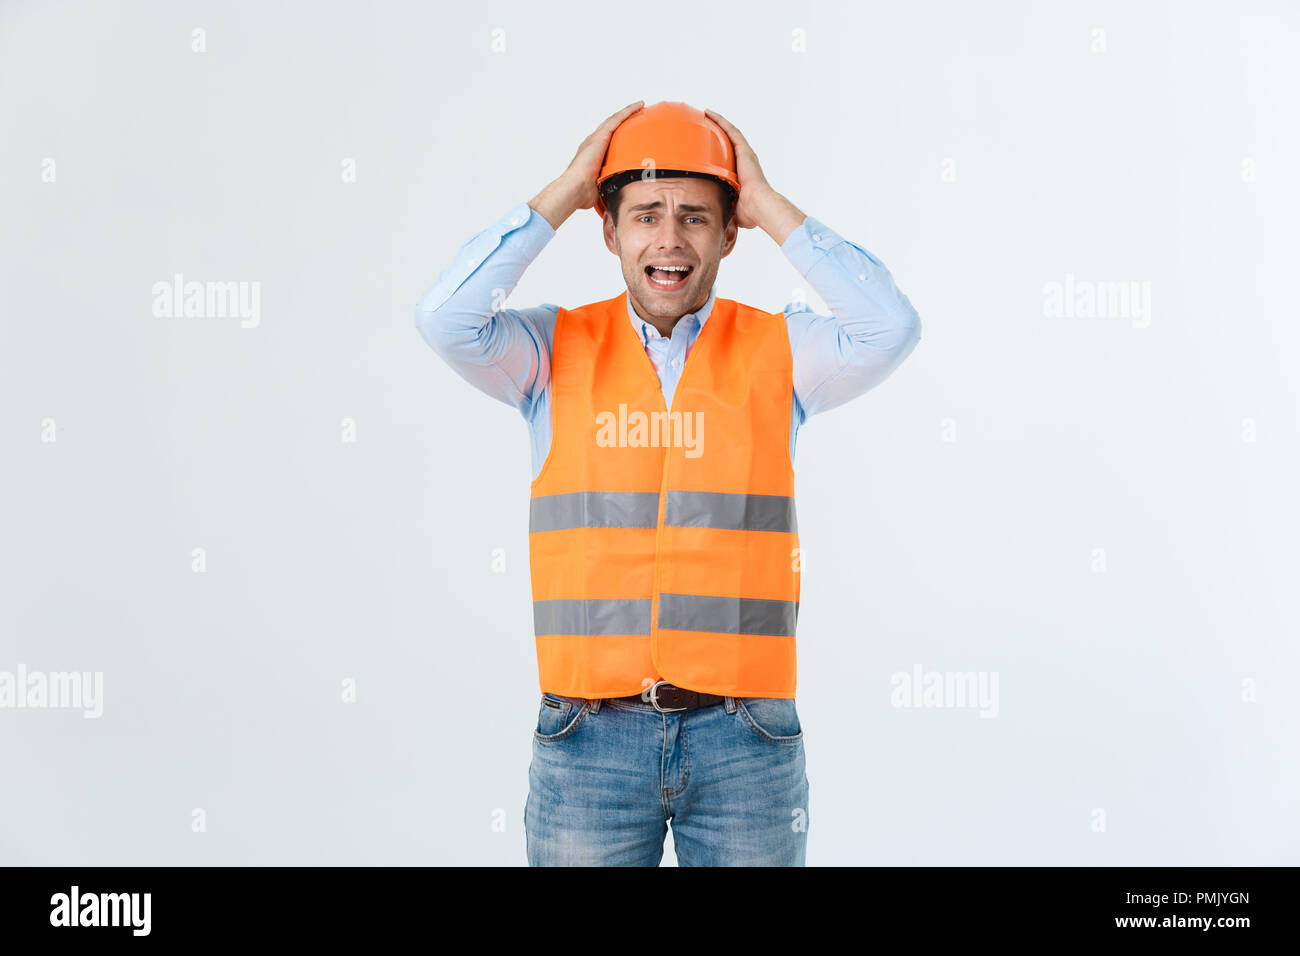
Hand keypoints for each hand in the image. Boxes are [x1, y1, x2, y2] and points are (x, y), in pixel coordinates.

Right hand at [546, 101, 644, 216]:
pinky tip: (639, 105)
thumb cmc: (583, 194)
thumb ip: (607, 188)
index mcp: (591, 156)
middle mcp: (592, 144)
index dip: (616, 136)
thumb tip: (615, 200)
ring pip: (615, 120)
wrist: (574, 189)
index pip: (606, 142)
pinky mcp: (601, 136)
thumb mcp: (600, 189)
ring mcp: (595, 139)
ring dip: (628, 113)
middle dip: (623, 121)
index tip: (627, 134)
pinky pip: (617, 119)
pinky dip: (629, 111)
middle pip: (610, 128)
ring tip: (641, 107)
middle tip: (637, 115)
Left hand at [705, 108, 804, 243]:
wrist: (759, 207)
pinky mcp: (743, 150)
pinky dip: (720, 121)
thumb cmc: (749, 212)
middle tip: (705, 123)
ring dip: (718, 122)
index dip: (720, 148)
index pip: (729, 157)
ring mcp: (745, 154)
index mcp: (743, 173)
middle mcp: (746, 160)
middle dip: (718, 131)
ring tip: (705, 114)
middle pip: (730, 141)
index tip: (710, 143)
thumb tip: (717, 214)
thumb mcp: (732, 206)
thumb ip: (725, 206)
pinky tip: (709, 113)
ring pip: (730, 133)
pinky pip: (730, 131)